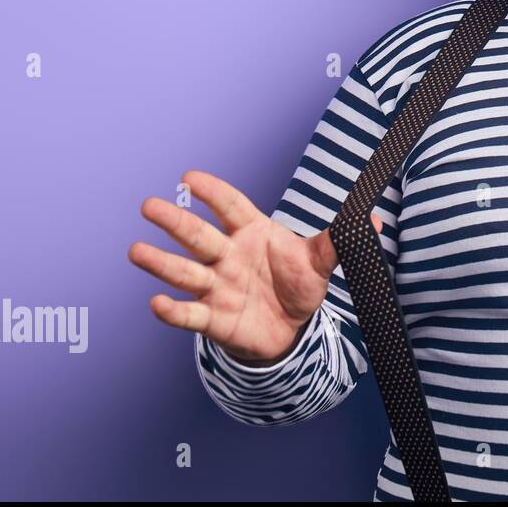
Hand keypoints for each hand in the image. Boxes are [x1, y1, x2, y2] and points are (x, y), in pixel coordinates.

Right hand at [129, 169, 381, 363]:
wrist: (291, 331)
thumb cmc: (298, 286)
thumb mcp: (321, 262)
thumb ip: (338, 240)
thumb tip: (372, 220)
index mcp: (252, 234)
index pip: (230, 207)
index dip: (213, 192)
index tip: (190, 176)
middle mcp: (227, 257)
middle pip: (198, 236)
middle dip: (174, 221)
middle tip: (149, 205)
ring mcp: (216, 288)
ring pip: (185, 272)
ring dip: (160, 263)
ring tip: (136, 250)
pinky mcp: (213, 319)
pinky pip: (189, 314)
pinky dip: (173, 310)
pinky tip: (157, 303)